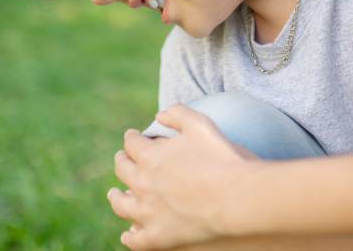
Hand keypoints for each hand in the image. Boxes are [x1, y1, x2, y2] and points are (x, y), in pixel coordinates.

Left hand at [109, 105, 257, 249]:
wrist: (237, 197)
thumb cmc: (221, 158)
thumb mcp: (200, 124)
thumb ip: (178, 114)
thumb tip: (158, 115)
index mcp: (148, 156)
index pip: (131, 143)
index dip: (132, 137)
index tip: (133, 136)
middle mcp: (141, 184)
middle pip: (122, 170)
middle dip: (121, 161)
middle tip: (123, 158)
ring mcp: (147, 213)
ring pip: (121, 205)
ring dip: (116, 197)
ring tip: (115, 194)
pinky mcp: (157, 237)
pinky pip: (135, 239)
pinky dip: (129, 235)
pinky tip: (129, 233)